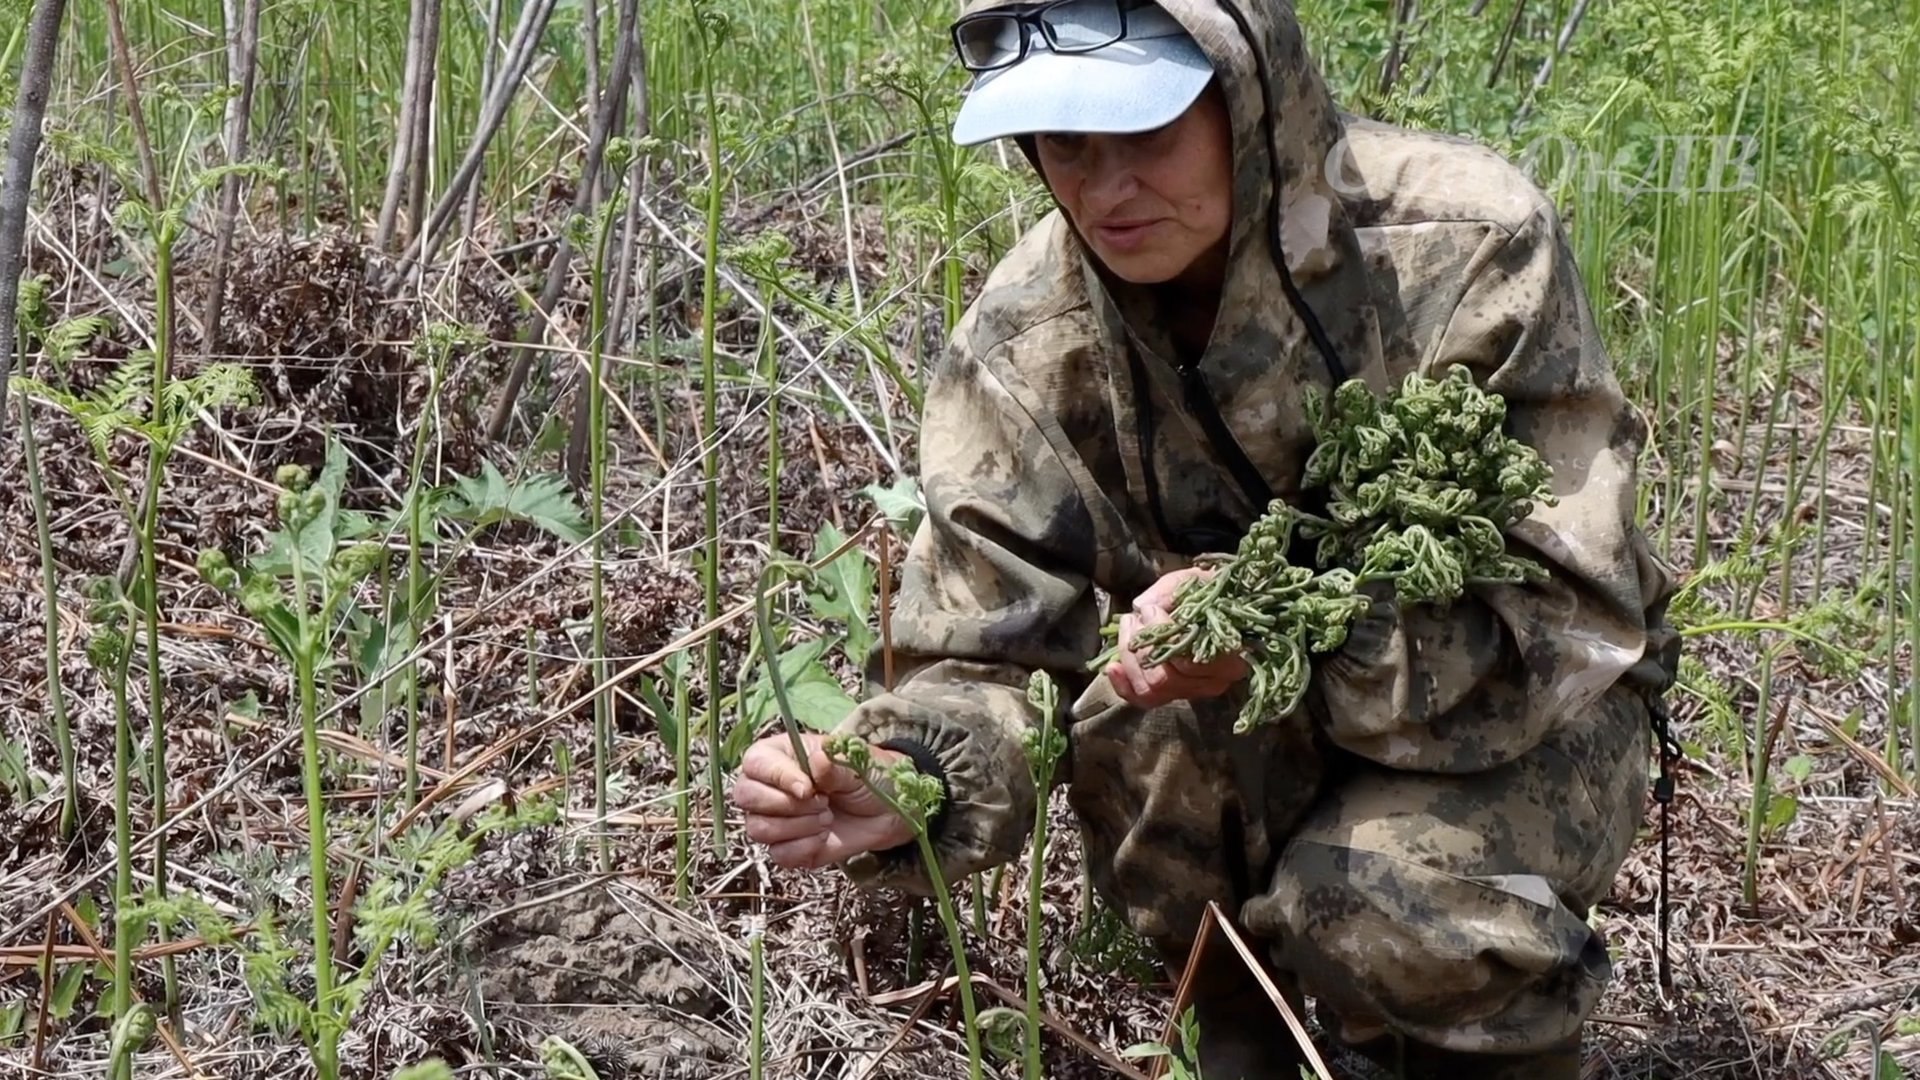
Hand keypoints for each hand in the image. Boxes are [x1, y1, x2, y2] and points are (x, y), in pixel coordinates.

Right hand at [730, 733, 916, 869]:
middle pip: (745, 797)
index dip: (777, 777)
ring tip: (827, 818)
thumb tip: (816, 763)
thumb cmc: (870, 777)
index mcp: (781, 755)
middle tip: (823, 802)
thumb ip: (834, 765)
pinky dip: (804, 848)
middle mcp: (770, 785)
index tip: (808, 788)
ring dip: (798, 827)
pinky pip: (778, 854)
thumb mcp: (857, 765)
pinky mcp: (787, 846)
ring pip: (758, 828)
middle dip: (786, 805)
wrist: (889, 812)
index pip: (755, 762)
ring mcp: (776, 818)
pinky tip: (824, 838)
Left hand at [1105, 567, 1249, 708]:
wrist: (1209, 604)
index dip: (1162, 635)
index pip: (1189, 661)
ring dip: (1130, 658)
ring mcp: (1191, 691)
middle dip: (1140, 645)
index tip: (1151, 610)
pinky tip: (1112, 667)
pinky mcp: (1171, 695)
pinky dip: (1123, 685)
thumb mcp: (1193, 580)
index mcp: (1228, 657)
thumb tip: (1141, 606)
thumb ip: (1170, 590)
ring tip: (1128, 628)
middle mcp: (1212, 682)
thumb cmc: (1205, 593)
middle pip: (1164, 678)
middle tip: (1133, 618)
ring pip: (1150, 689)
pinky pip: (1144, 700)